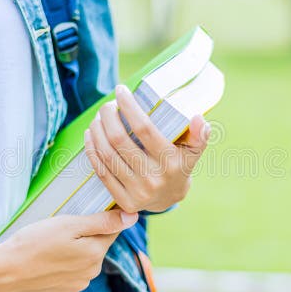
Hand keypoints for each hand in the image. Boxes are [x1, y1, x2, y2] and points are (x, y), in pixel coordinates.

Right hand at [0, 209, 137, 291]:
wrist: (6, 271)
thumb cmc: (35, 242)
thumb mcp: (69, 225)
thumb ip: (102, 221)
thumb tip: (133, 217)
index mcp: (96, 253)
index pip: (112, 229)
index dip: (103, 216)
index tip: (88, 208)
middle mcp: (92, 272)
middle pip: (99, 244)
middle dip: (87, 233)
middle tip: (64, 223)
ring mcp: (79, 284)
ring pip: (86, 258)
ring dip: (77, 248)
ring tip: (54, 241)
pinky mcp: (65, 291)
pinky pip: (73, 271)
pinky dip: (66, 262)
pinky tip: (50, 256)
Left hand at [83, 84, 210, 212]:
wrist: (170, 198)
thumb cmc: (179, 164)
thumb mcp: (194, 150)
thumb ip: (199, 134)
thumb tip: (198, 117)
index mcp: (170, 162)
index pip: (144, 129)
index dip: (129, 107)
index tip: (121, 90)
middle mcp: (153, 178)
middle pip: (120, 140)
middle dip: (108, 117)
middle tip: (107, 105)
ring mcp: (136, 192)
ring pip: (107, 155)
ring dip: (98, 131)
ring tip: (98, 117)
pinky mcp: (123, 200)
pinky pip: (101, 172)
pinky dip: (92, 150)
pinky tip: (91, 134)